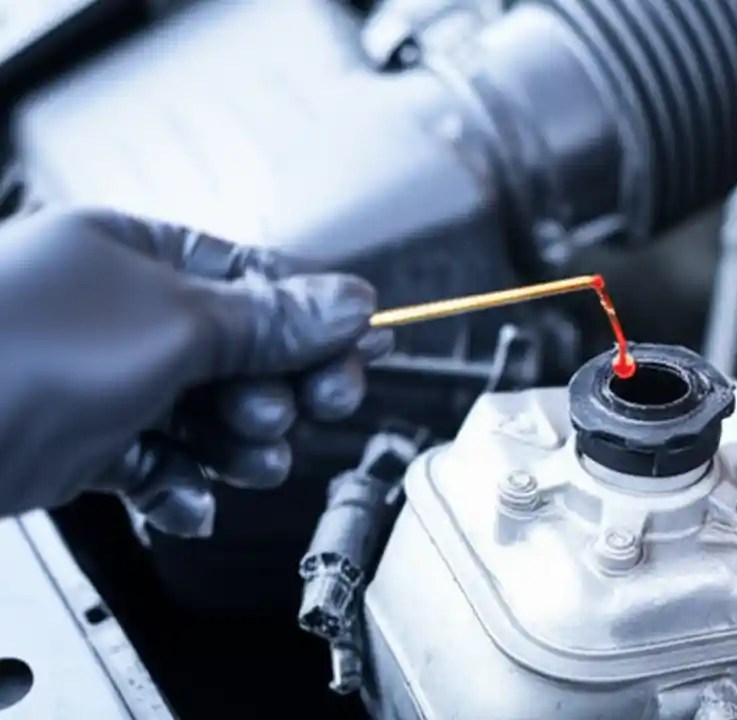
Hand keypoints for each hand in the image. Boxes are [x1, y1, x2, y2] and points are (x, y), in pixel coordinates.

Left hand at [0, 208, 392, 532]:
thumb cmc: (19, 346)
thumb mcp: (175, 324)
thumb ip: (270, 319)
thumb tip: (351, 301)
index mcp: (143, 255)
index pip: (258, 281)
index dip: (318, 321)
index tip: (363, 354)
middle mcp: (125, 314)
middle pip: (242, 354)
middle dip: (278, 390)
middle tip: (298, 411)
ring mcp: (102, 381)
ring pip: (207, 415)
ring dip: (240, 445)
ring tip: (250, 459)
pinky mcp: (80, 446)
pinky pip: (159, 465)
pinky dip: (183, 487)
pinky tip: (191, 500)